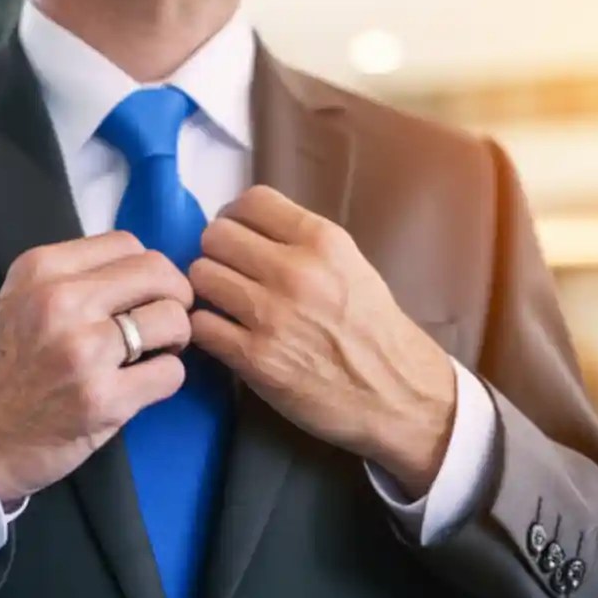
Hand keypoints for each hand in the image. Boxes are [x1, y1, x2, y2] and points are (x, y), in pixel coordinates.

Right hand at [0, 231, 193, 505]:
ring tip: (152, 355)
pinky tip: (140, 387)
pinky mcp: (103, 399)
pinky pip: (171, 373)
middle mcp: (61, 301)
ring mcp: (83, 351)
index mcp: (41, 269)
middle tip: (162, 324)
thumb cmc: (3, 369)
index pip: (127, 243)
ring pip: (173, 319)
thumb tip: (145, 270)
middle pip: (158, 273)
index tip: (142, 295)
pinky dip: (165, 379)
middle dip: (174, 298)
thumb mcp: (20, 299)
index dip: (147, 270)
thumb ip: (74, 277)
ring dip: (174, 339)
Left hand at [188, 186, 455, 497]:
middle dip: (216, 252)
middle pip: (216, 235)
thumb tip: (246, 230)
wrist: (397, 396)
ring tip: (223, 303)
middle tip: (227, 272)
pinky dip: (204, 328)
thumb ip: (301, 242)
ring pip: (200, 276)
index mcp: (322, 241)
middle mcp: (295, 271)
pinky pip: (201, 324)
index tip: (238, 236)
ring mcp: (271, 315)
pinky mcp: (254, 358)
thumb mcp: (350, 265)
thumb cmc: (373, 330)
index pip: (251, 201)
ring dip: (206, 290)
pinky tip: (222, 334)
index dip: (235, 216)